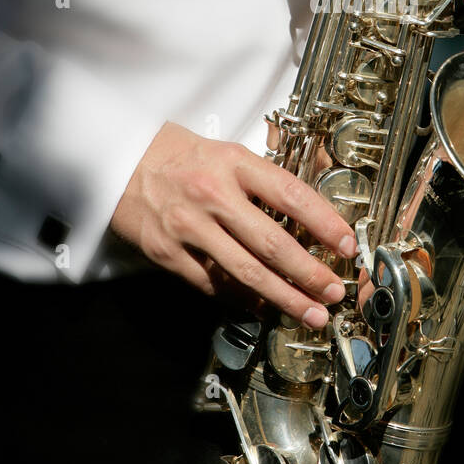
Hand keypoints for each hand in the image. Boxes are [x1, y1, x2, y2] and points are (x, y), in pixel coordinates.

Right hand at [110, 122, 356, 329]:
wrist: (116, 159)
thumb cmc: (178, 155)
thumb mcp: (226, 151)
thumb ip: (265, 178)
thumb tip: (312, 210)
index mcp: (233, 163)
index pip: (291, 195)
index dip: (325, 223)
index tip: (347, 244)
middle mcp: (212, 194)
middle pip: (272, 242)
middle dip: (309, 273)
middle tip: (333, 292)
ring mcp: (188, 226)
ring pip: (245, 271)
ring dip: (283, 297)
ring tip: (309, 312)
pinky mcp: (167, 251)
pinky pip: (212, 283)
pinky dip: (241, 300)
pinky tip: (264, 308)